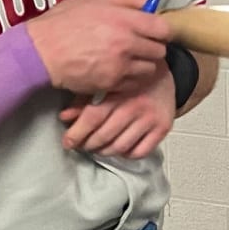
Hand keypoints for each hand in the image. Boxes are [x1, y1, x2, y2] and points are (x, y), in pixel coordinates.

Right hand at [25, 0, 170, 95]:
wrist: (40, 51)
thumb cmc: (63, 20)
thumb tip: (150, 2)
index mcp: (125, 20)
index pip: (163, 29)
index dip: (159, 30)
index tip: (152, 31)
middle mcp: (127, 44)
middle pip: (159, 51)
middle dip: (152, 47)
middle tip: (139, 45)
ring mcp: (120, 67)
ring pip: (150, 69)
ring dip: (143, 64)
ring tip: (129, 58)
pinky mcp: (111, 84)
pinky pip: (134, 84)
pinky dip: (130, 78)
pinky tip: (119, 70)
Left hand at [59, 70, 175, 157]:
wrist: (164, 74)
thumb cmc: (129, 80)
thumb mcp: (106, 84)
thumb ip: (84, 100)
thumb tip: (64, 117)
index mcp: (119, 91)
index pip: (93, 118)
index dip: (76, 133)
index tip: (68, 142)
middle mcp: (136, 105)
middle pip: (104, 135)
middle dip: (88, 145)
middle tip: (82, 145)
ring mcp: (151, 118)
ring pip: (120, 147)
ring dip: (104, 151)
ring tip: (98, 147)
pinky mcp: (163, 128)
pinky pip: (140, 152)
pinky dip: (126, 155)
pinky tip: (120, 147)